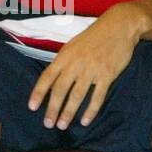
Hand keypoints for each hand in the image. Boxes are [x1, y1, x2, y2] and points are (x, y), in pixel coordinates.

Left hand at [27, 5, 142, 129]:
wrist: (119, 26)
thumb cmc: (94, 36)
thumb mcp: (74, 45)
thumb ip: (64, 62)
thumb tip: (53, 81)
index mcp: (65, 55)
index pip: (47, 77)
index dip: (39, 93)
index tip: (32, 107)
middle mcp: (76, 63)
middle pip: (61, 89)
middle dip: (53, 109)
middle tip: (48, 124)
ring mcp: (92, 70)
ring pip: (77, 95)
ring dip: (69, 112)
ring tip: (62, 125)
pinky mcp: (107, 75)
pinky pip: (97, 96)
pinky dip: (91, 110)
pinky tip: (85, 121)